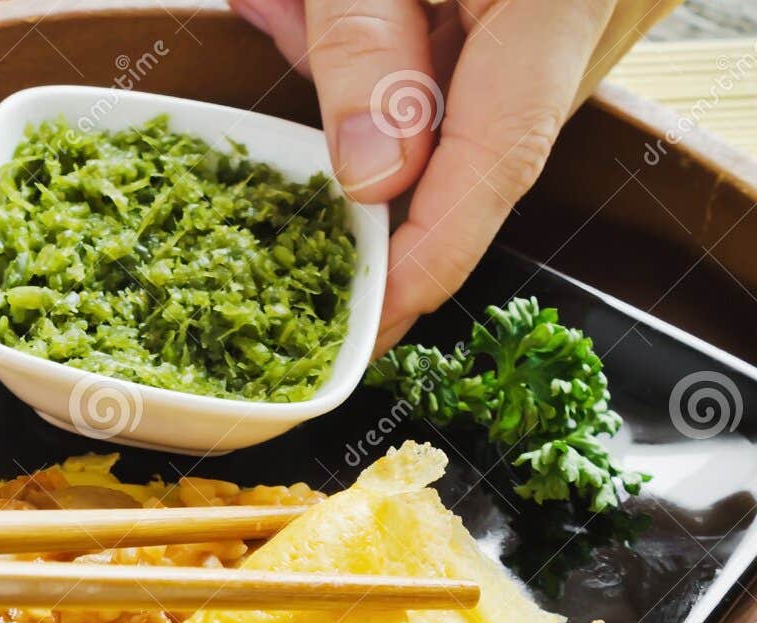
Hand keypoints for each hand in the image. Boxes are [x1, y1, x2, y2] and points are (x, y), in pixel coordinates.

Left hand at [231, 0, 676, 347]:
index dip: (431, 259)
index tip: (372, 324)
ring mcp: (599, 2)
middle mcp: (602, 7)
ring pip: (471, 89)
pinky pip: (482, 46)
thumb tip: (370, 178)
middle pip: (477, 131)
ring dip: (375, 63)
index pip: (497, 163)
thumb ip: (369, 44)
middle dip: (368, 122)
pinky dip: (404, 29)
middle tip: (287, 25)